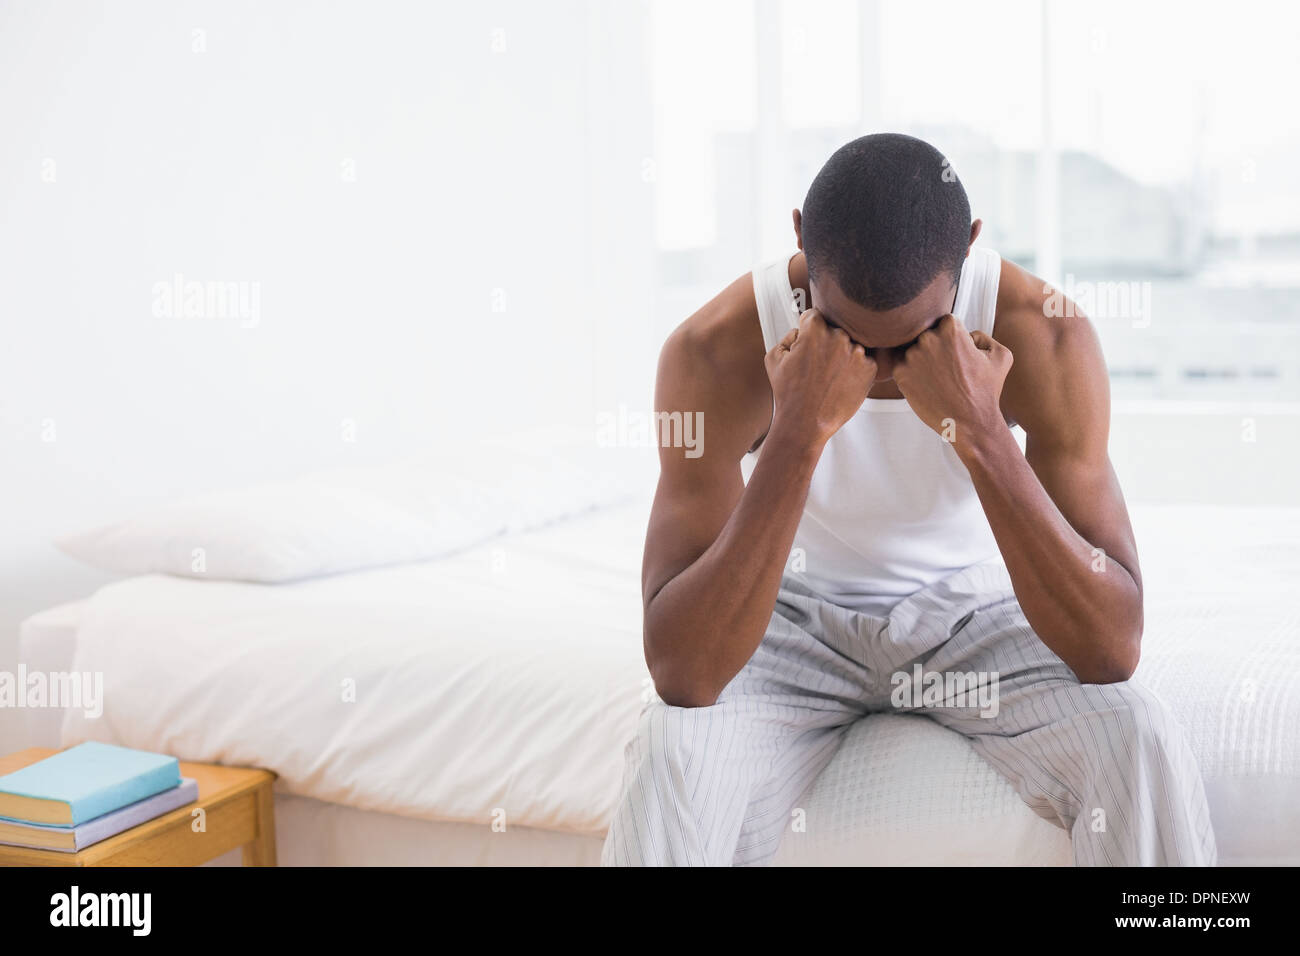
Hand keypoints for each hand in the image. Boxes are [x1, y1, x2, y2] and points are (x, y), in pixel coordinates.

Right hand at [764, 309, 877, 446]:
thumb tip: (801, 330)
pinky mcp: (870, 368)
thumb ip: (789, 335)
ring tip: (829, 375)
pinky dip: (855, 368)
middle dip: (827, 341)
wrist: (806, 422)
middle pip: (835, 328)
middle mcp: (839, 336)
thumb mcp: (774, 358)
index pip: (815, 315)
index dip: (809, 329)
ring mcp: (857, 352)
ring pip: (851, 343)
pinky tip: (841, 381)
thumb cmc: (788, 393)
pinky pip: (864, 359)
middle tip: (818, 364)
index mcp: (815, 330)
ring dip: (843, 354)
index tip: (808, 342)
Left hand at [892, 314, 1012, 447]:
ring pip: (912, 351)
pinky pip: (901, 366)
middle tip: (946, 370)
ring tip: (937, 380)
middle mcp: (929, 338)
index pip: (943, 322)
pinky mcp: (900, 373)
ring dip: (920, 362)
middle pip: (925, 335)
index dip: (950, 338)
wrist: (970, 422)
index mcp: (951, 329)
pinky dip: (910, 375)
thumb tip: (967, 333)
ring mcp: (912, 356)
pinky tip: (926, 386)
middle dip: (934, 349)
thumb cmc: (986, 392)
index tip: (955, 354)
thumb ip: (983, 335)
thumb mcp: (1000, 356)